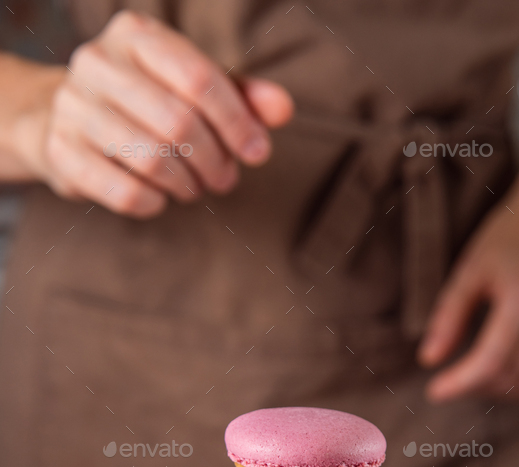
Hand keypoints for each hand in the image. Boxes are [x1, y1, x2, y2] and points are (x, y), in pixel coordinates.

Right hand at [7, 11, 292, 216]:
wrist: (61, 120)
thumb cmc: (144, 103)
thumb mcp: (192, 89)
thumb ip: (240, 96)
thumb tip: (283, 109)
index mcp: (137, 35)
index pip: (200, 79)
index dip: (237, 122)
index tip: (257, 152)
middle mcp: (98, 61)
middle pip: (179, 123)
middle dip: (214, 160)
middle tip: (224, 179)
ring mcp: (72, 106)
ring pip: (152, 160)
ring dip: (187, 185)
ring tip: (194, 188)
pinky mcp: (60, 152)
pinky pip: (125, 192)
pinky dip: (154, 204)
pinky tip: (160, 198)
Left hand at [418, 168, 518, 400]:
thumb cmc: (512, 232)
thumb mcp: (471, 267)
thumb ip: (449, 316)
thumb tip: (428, 360)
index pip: (490, 361)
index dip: (460, 383)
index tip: (434, 391)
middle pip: (513, 377)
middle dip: (476, 388)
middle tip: (452, 382)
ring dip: (501, 392)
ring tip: (476, 379)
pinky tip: (505, 376)